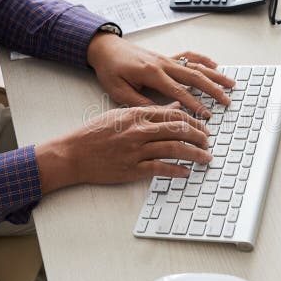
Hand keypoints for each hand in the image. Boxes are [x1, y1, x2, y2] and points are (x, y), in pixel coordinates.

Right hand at [35, 105, 211, 192]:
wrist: (72, 154)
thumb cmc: (94, 134)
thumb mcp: (121, 115)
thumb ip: (148, 111)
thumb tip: (174, 108)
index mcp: (136, 114)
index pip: (172, 114)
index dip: (192, 120)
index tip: (203, 126)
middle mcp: (138, 130)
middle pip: (178, 130)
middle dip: (199, 136)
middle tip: (208, 141)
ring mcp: (135, 150)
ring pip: (174, 149)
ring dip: (194, 153)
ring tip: (206, 157)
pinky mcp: (132, 169)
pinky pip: (160, 168)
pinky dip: (177, 170)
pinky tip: (187, 172)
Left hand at [87, 33, 234, 117]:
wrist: (105, 48)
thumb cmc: (110, 69)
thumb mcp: (119, 91)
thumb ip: (140, 103)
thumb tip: (161, 114)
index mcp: (152, 74)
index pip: (179, 91)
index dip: (195, 104)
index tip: (207, 116)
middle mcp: (163, 64)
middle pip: (195, 77)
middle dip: (213, 90)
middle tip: (227, 101)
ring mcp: (167, 58)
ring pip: (196, 66)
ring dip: (215, 75)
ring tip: (230, 84)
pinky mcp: (166, 57)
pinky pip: (189, 56)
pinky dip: (204, 60)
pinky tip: (215, 66)